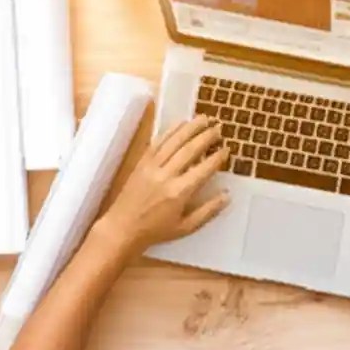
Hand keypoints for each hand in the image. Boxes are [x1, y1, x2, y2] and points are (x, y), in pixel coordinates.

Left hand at [94, 115, 230, 255]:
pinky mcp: (142, 163)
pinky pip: (157, 142)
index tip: (226, 149)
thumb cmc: (156, 230)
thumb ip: (208, 211)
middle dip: (206, 137)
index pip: (204, 169)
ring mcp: (152, 167)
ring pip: (174, 141)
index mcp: (179, 192)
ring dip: (190, 128)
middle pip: (190, 149)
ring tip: (204, 118)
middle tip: (219, 128)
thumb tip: (227, 195)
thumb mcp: (186, 227)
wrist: (122, 228)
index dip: (217, 157)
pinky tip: (180, 124)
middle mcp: (166, 175)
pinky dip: (170, 131)